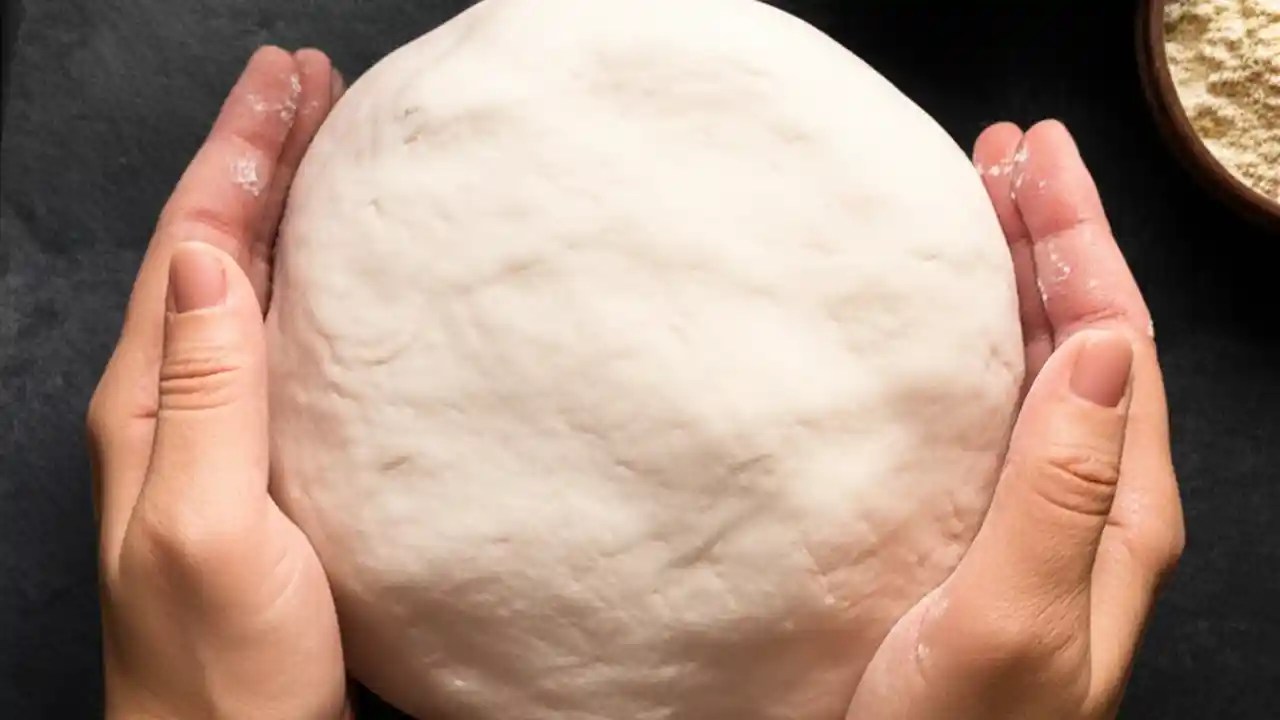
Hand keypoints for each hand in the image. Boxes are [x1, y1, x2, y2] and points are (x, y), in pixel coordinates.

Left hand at [87, 47, 348, 718]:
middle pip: (212, 246)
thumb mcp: (211, 526)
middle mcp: (172, 406)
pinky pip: (272, 338)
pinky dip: (296, 276)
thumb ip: (205, 392)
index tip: (284, 80)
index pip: (192, 243)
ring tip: (313, 142)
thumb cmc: (222, 671)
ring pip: (242, 284)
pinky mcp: (261, 465)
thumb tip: (211, 257)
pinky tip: (324, 269)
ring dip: (275, 203)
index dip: (238, 153)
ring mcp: (214, 436)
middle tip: (306, 82)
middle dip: (256, 154)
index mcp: (150, 404)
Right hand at [847, 121, 1185, 718]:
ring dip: (1016, 277)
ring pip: (1042, 365)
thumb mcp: (1015, 617)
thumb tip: (1106, 347)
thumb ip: (1064, 486)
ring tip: (979, 208)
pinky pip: (994, 408)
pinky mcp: (973, 531)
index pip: (1118, 338)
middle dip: (1051, 236)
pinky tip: (944, 324)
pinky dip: (976, 341)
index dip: (1080, 238)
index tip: (1034, 160)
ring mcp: (1031, 516)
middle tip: (1002, 156)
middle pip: (1087, 336)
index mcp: (1116, 513)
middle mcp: (1087, 504)